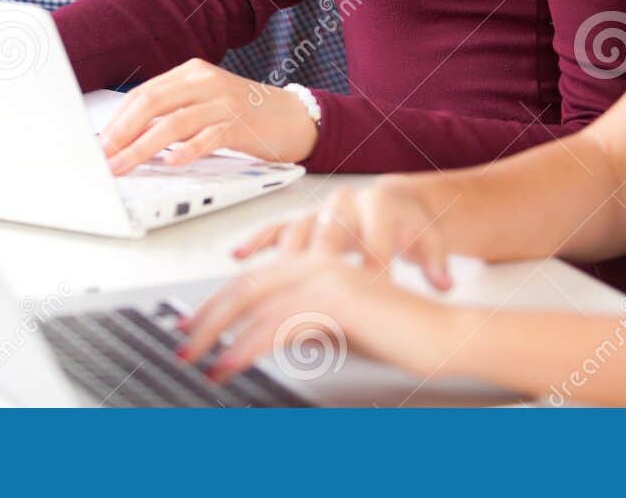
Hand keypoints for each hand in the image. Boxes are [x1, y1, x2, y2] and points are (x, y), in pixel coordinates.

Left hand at [100, 58, 316, 174]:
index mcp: (191, 73)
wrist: (293, 117)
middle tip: (103, 156)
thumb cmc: (244, 114)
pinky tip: (172, 162)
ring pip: (173, 123)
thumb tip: (128, 138)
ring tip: (123, 166)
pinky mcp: (241, 124)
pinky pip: (208, 137)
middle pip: (152, 103)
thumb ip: (173, 112)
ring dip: (142, 148)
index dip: (117, 120)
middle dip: (122, 133)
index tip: (98, 143)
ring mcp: (223, 102)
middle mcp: (205, 81)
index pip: (143, 94)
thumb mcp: (204, 102)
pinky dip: (187, 150)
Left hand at [176, 251, 445, 383]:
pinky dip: (244, 347)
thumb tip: (263, 338)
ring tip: (197, 358)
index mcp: (315, 262)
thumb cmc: (398, 334)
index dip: (217, 301)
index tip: (193, 323)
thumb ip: (302, 323)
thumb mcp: (337, 327)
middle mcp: (316, 262)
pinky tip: (229, 363)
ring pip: (253, 302)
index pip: (253, 279)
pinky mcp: (334, 301)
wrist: (443, 336)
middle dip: (206, 316)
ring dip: (217, 333)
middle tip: (181, 341)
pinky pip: (275, 324)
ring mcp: (325, 277)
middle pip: (245, 285)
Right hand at [231, 174, 458, 290]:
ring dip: (278, 260)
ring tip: (260, 286)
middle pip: (327, 235)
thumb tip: (443, 283)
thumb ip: (436, 263)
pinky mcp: (303, 221)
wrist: (395, 203)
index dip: (374, 262)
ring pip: (294, 234)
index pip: (375, 236)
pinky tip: (238, 257)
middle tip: (309, 296)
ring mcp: (320, 212)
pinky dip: (256, 242)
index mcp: (379, 205)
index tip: (374, 287)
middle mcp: (344, 204)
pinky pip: (275, 228)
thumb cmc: (412, 227)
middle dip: (320, 267)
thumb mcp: (430, 240)